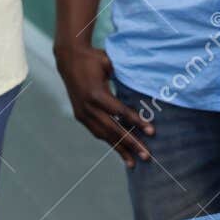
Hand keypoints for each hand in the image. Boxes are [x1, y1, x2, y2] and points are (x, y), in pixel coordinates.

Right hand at [53, 40, 152, 167]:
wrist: (68, 59)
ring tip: (134, 162)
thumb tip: (143, 83)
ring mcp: (82, 113)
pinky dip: (109, 141)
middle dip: (131, 144)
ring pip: (104, 135)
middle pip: (113, 129)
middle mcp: (88, 107)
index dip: (137, 122)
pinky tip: (120, 150)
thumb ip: (123, 75)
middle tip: (147, 156)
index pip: (120, 113)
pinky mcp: (80, 115)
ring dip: (120, 149)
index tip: (152, 132)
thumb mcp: (109, 63)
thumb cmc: (92, 58)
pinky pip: (97, 132)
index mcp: (96, 94)